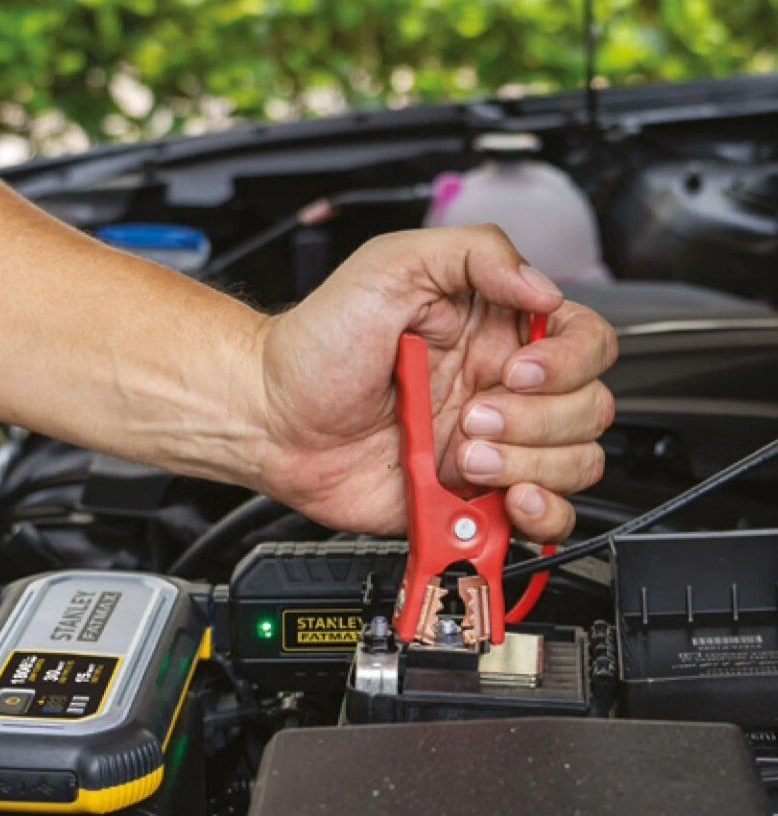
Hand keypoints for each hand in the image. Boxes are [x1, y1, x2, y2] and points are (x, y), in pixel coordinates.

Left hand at [254, 225, 617, 542]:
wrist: (273, 418)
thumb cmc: (318, 344)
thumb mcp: (390, 264)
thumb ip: (475, 252)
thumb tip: (542, 287)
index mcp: (494, 331)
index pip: (586, 342)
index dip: (567, 362)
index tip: (514, 371)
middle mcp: (502, 389)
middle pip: (588, 408)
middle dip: (535, 419)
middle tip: (472, 416)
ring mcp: (492, 447)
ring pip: (574, 463)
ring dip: (528, 464)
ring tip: (462, 454)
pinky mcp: (472, 497)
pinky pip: (543, 517)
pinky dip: (540, 515)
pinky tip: (506, 499)